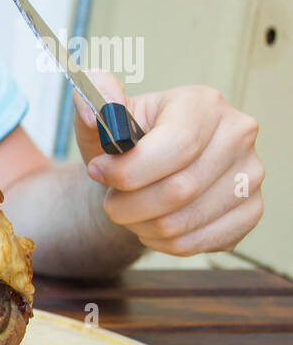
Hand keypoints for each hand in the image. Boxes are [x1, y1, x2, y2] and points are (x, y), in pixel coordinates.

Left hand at [73, 70, 263, 255]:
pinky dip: (162, 243)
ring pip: (183, 222)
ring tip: (129, 212)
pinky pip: (197, 243)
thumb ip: (92, 102)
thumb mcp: (102, 121)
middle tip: (111, 202)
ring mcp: (250, 174)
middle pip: (180, 189)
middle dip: (129, 205)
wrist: (148, 173)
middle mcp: (237, 135)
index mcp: (202, 103)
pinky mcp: (251, 210)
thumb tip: (93, 102)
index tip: (97, 171)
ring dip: (141, 226)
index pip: (178, 146)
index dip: (129, 170)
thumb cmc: (124, 144)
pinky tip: (152, 225)